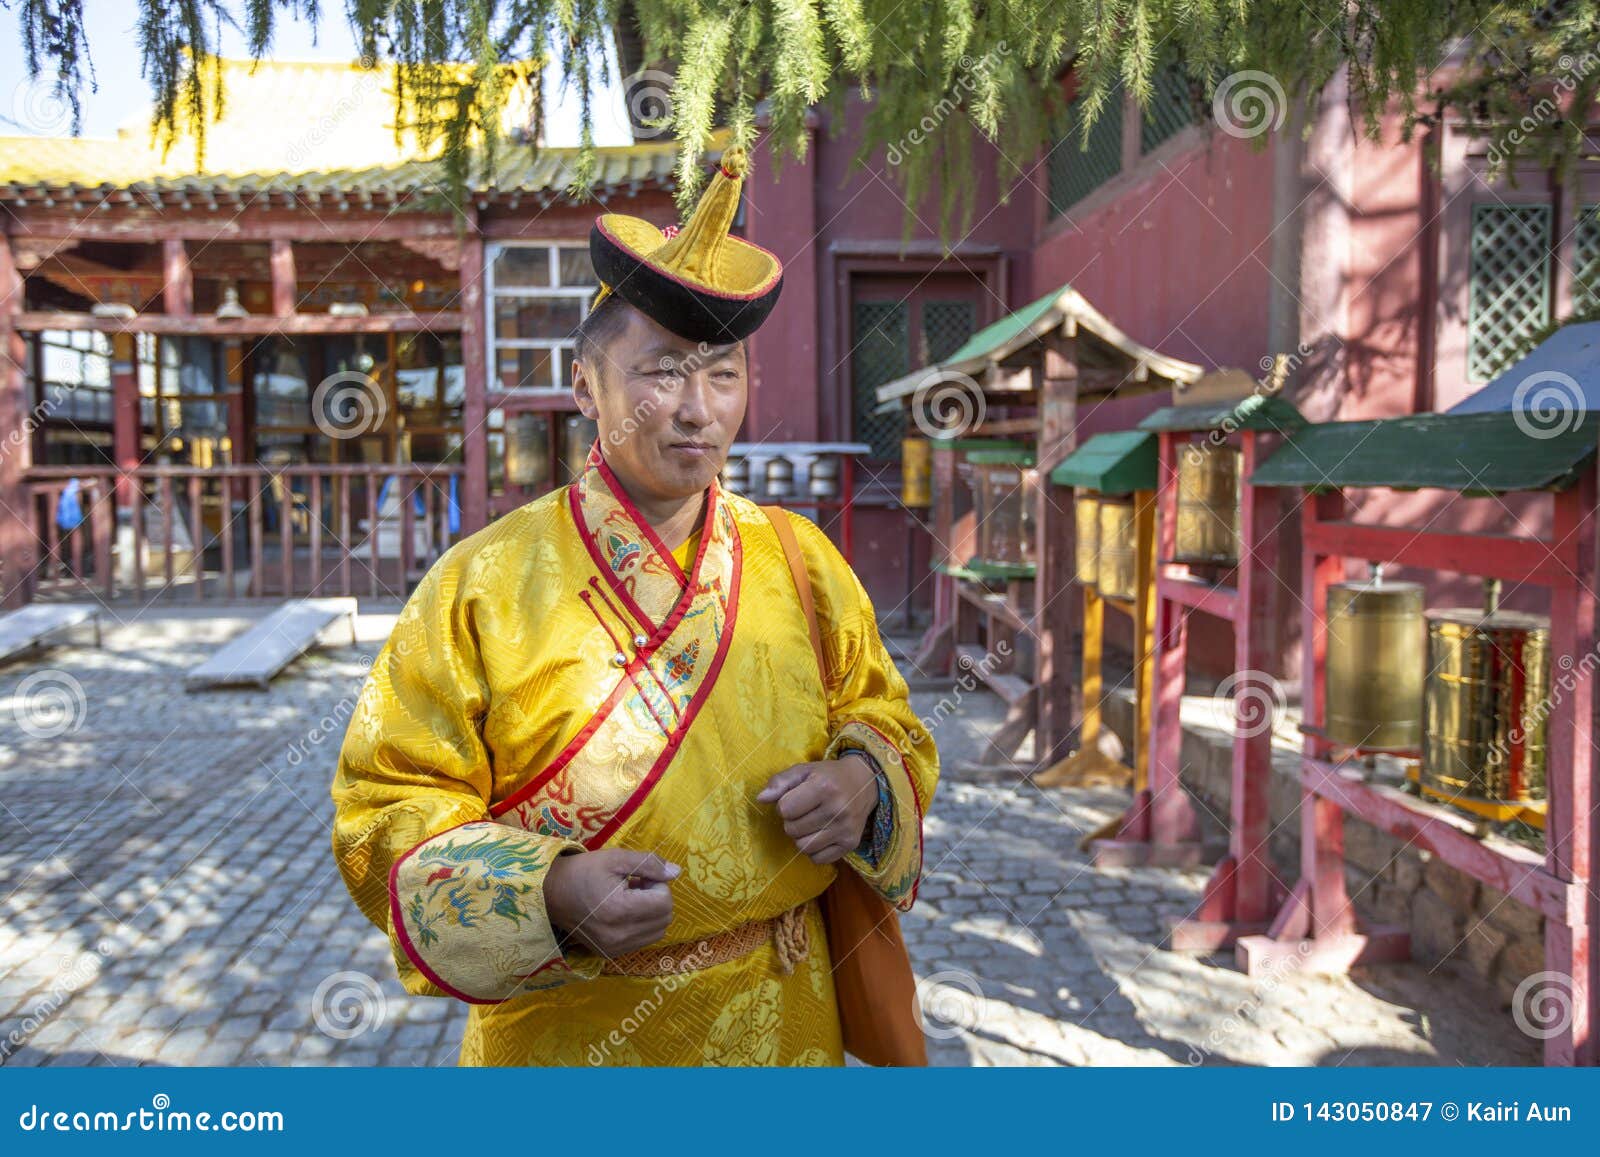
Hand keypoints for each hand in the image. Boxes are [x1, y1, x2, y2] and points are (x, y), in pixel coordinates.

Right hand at [542, 849, 679, 957]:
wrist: (550, 894)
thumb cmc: (583, 871)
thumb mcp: (616, 858)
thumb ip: (650, 864)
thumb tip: (676, 873)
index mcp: (620, 910)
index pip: (665, 902)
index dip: (658, 884)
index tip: (640, 877)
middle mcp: (619, 935)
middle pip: (665, 919)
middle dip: (657, 899)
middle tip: (637, 886)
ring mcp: (614, 948)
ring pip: (657, 932)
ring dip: (652, 913)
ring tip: (630, 899)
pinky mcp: (609, 954)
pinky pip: (642, 941)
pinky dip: (641, 925)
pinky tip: (623, 912)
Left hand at [756, 756, 876, 864]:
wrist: (865, 783)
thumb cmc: (829, 776)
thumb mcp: (804, 770)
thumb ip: (780, 782)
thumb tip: (760, 799)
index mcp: (823, 787)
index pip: (785, 810)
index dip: (785, 804)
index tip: (796, 798)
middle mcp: (837, 809)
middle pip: (792, 830)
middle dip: (792, 821)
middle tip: (804, 811)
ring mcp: (845, 829)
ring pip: (803, 847)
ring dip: (801, 837)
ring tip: (811, 823)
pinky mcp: (851, 843)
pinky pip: (818, 859)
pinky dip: (814, 849)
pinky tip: (821, 834)